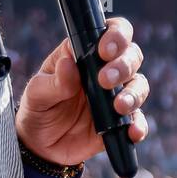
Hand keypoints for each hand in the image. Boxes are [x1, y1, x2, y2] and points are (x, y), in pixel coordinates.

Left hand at [15, 16, 149, 165]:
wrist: (40, 146)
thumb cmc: (38, 109)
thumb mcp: (37, 93)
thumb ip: (54, 81)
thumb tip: (68, 63)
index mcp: (85, 54)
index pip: (111, 32)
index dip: (116, 35)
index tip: (105, 51)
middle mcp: (106, 70)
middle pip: (131, 55)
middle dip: (123, 65)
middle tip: (105, 81)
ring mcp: (115, 95)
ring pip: (139, 85)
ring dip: (134, 93)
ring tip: (119, 106)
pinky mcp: (120, 121)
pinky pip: (138, 120)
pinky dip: (140, 125)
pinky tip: (133, 131)